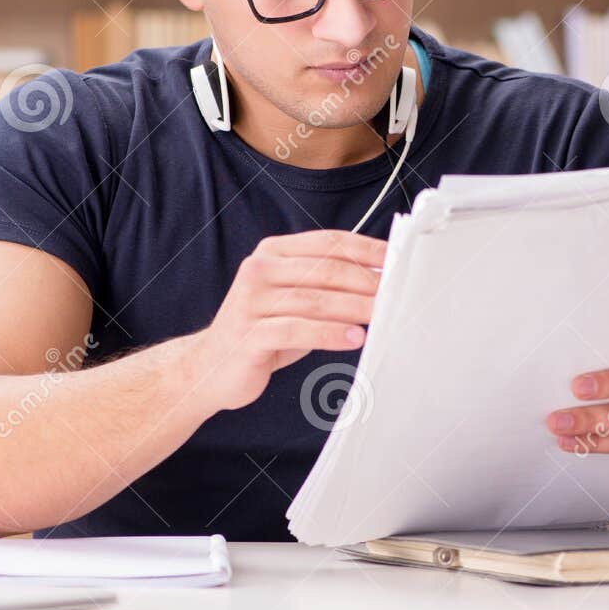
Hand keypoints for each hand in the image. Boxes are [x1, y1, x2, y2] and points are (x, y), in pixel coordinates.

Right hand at [198, 230, 385, 412]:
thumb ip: (327, 286)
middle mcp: (259, 270)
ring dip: (354, 308)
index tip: (397, 260)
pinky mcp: (248, 333)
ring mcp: (251, 301)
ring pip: (314, 300)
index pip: (328, 243)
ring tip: (382, 316)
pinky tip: (353, 339)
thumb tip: (381, 281)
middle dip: (366, 282)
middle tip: (396, 294)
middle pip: (325, 270)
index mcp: (272, 253)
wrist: (210, 366)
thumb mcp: (295, 300)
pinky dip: (329, 334)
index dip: (366, 249)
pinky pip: (296, 330)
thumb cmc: (264, 330)